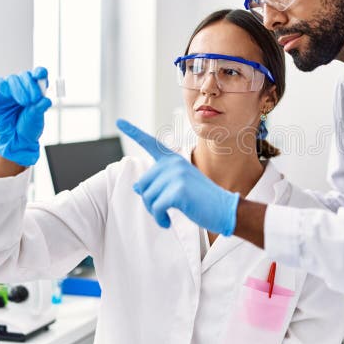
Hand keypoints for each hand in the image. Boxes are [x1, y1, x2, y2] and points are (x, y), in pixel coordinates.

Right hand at [0, 67, 51, 165]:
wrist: (16, 140)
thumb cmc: (28, 127)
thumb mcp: (37, 117)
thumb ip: (40, 107)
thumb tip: (45, 100)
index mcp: (36, 90)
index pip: (38, 74)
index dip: (39, 72)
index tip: (40, 75)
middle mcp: (23, 87)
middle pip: (25, 75)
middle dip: (30, 85)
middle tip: (33, 99)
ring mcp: (9, 90)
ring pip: (12, 79)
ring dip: (19, 89)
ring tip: (25, 103)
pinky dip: (2, 85)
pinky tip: (7, 93)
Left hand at [116, 119, 239, 234]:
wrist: (224, 208)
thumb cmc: (201, 199)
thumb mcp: (177, 187)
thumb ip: (158, 183)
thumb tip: (136, 187)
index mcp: (173, 159)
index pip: (149, 143)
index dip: (133, 132)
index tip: (119, 121)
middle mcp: (173, 163)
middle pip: (143, 184)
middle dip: (150, 201)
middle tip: (163, 209)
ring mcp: (176, 175)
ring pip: (148, 197)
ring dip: (155, 212)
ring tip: (168, 215)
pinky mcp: (178, 190)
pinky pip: (156, 208)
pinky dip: (160, 218)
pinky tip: (167, 222)